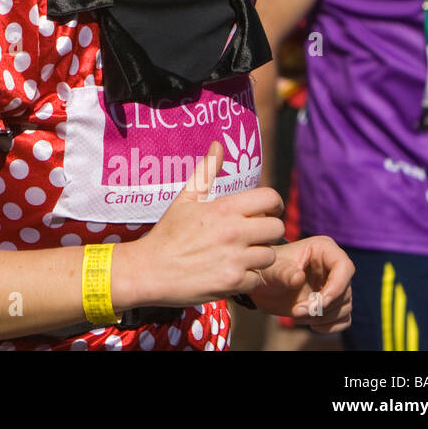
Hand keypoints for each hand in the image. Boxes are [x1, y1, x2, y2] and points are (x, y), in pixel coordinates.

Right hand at [127, 142, 285, 308]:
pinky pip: (258, 278)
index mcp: (224, 209)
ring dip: (259, 256)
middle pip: (277, 228)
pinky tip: (230, 271)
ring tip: (240, 255)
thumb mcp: (185, 198)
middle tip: (253, 235)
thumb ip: (206, 172)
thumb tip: (218, 144)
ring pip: (270, 255)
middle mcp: (234, 232)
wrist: (150, 270)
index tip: (266, 211)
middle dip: (267, 231)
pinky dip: (248, 277)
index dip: (273, 204)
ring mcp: (235, 259)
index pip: (270, 198)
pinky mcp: (234, 283)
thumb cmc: (168, 233)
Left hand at [249, 236, 353, 332]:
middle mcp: (333, 266)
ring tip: (297, 313)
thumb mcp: (270, 270)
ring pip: (345, 307)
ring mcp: (334, 285)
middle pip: (345, 291)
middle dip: (322, 306)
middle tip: (297, 311)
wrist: (261, 286)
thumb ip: (284, 273)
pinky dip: (329, 326)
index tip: (319, 302)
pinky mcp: (333, 303)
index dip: (336, 287)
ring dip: (322, 317)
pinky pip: (344, 319)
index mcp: (323, 249)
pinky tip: (311, 324)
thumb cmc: (265, 270)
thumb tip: (298, 278)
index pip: (344, 267)